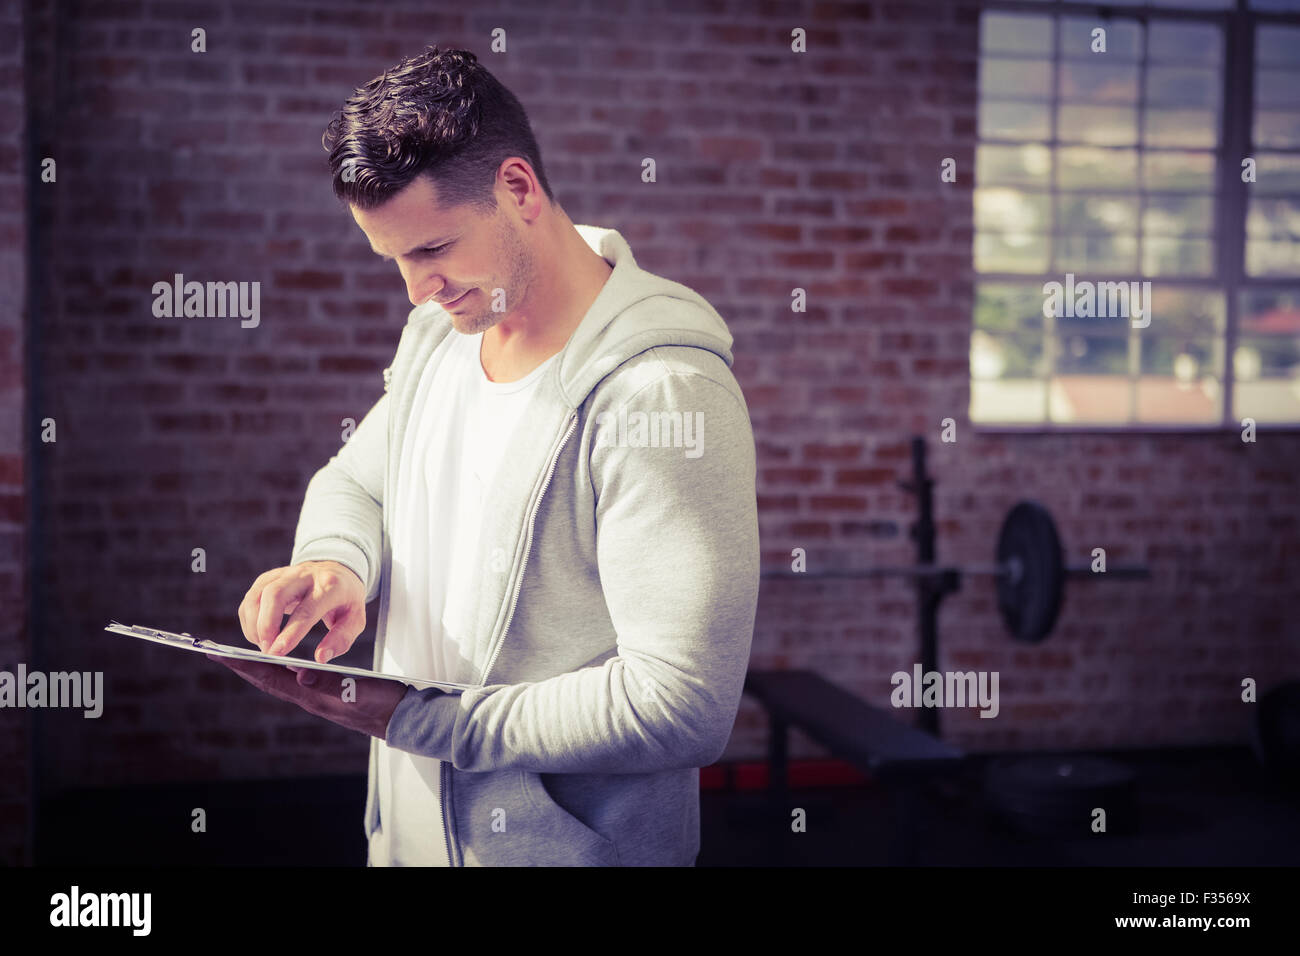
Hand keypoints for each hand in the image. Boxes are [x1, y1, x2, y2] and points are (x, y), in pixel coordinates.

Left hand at [207, 654, 406, 738]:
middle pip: (267, 681)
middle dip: (242, 667)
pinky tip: (278, 666)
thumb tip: (300, 673)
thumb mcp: (358, 689)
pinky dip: (278, 671)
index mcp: (313, 696)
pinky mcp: (326, 696)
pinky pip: (292, 682)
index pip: (270, 677)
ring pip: (278, 682)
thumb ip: (330, 683)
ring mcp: (317, 699)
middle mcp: (310, 699)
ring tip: (240, 658)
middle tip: (217, 654)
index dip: (244, 665)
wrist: (402, 719)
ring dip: (257, 669)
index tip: (219, 654)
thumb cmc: (383, 703)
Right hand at [238, 560, 365, 662]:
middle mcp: (304, 575)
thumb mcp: (355, 620)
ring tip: (262, 645)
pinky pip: (251, 597)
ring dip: (253, 623)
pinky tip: (258, 635)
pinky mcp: (270, 577)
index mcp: (330, 586)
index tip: (276, 653)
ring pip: (257, 594)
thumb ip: (340, 639)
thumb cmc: (346, 601)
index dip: (290, 633)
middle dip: (265, 626)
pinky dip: (248, 619)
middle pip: (274, 594)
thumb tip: (321, 658)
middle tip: (267, 651)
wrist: (339, 571)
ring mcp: (284, 574)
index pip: (306, 610)